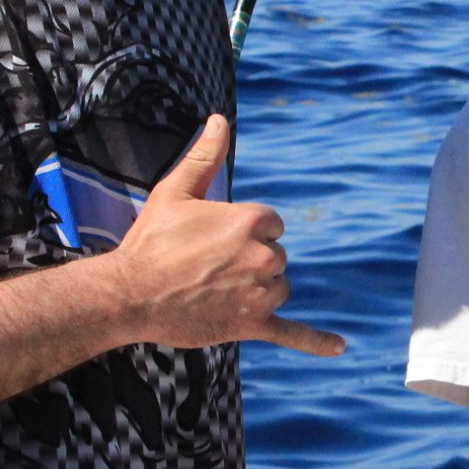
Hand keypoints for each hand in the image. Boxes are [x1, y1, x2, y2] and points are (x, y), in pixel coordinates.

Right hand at [106, 115, 343, 355]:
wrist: (129, 294)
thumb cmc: (150, 240)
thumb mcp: (175, 191)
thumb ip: (205, 156)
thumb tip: (220, 120)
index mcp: (251, 221)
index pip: (271, 224)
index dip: (245, 231)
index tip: (214, 239)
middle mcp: (264, 257)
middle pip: (276, 256)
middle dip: (249, 260)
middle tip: (206, 266)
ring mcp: (261, 294)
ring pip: (279, 288)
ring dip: (257, 289)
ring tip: (214, 289)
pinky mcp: (252, 325)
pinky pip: (292, 333)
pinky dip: (316, 341)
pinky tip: (340, 347)